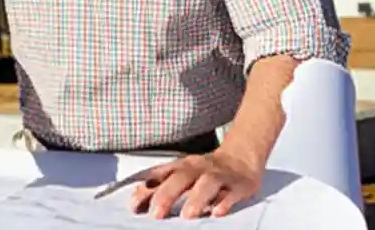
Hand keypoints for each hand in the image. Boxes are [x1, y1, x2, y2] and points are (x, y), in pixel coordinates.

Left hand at [129, 147, 262, 218]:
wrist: (240, 158)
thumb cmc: (203, 170)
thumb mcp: (181, 173)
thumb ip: (160, 184)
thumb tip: (136, 198)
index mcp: (181, 166)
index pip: (160, 175)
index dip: (146, 190)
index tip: (134, 205)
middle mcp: (198, 169)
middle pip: (181, 178)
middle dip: (167, 195)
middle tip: (156, 214)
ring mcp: (219, 177)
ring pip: (207, 184)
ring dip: (196, 199)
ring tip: (187, 215)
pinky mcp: (239, 186)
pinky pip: (232, 193)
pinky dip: (225, 202)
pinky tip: (217, 212)